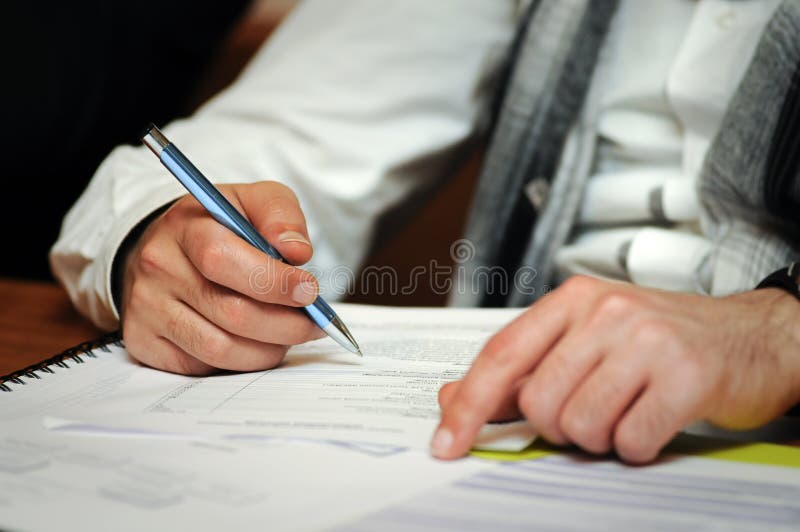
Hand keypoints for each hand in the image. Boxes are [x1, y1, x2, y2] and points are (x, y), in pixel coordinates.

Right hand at [120, 181, 324, 374]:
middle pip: (231, 313)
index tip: (310, 292)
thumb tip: (297, 251)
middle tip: (314, 324)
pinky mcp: (146, 343)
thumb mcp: (252, 201)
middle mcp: (160, 268)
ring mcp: (148, 309)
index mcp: (185, 227)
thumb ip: (280, 216)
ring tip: (290, 336)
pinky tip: (257, 344)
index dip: (274, 282)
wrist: (163, 248)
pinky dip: (241, 362)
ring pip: (220, 349)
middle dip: (285, 325)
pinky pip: (203, 367)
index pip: (224, 260)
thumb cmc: (217, 226)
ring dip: (268, 349)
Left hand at [433, 276, 799, 462]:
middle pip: (538, 401)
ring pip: (580, 424)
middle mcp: (607, 312)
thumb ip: (521, 367)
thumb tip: (454, 396)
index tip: (447, 442)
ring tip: (626, 408)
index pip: (502, 354)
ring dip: (599, 435)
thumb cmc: (661, 338)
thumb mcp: (586, 338)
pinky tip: (653, 419)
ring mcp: (648, 341)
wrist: (751, 335)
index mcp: (573, 298)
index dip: (469, 403)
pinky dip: (637, 445)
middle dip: (557, 424)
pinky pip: (631, 441)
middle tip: (591, 408)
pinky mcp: (687, 376)